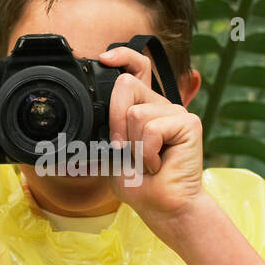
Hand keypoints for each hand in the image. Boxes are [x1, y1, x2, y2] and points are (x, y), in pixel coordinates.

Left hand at [97, 46, 207, 227]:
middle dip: (115, 121)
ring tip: (147, 161)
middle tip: (124, 149)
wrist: (163, 207)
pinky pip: (152, 128)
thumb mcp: (111, 156)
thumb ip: (104, 133)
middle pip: (126, 85)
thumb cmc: (140, 186)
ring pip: (135, 112)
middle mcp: (161, 106)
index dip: (122, 56)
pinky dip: (147, 152)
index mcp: (144, 108)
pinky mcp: (188, 123)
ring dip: (133, 145)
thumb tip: (75, 129)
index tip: (104, 60)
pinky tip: (158, 164)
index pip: (137, 68)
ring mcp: (176, 112)